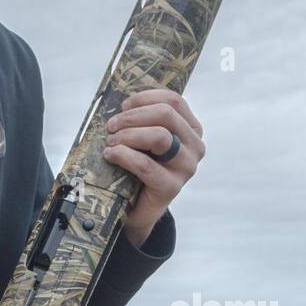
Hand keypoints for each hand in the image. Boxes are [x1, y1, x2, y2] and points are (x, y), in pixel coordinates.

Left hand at [103, 88, 204, 245]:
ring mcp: (186, 167)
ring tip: (111, 142)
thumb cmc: (138, 165)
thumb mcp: (144, 137)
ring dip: (128, 135)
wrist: (137, 207)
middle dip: (132, 117)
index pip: (173, 100)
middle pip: (165, 114)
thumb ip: (142, 118)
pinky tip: (110, 155)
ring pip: (159, 136)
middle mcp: (195, 146)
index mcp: (191, 128)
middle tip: (111, 126)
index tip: (123, 107)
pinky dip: (123, 156)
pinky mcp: (172, 187)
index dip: (143, 98)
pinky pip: (146, 165)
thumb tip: (120, 100)